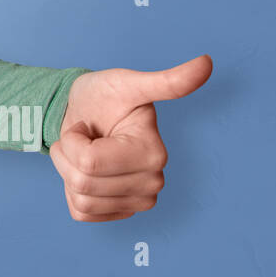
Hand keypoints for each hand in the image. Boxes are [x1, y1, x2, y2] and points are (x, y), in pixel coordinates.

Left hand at [51, 54, 212, 221]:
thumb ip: (166, 81)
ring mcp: (137, 202)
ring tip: (84, 150)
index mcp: (154, 155)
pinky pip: (80, 212)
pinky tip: (87, 170)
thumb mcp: (127, 85)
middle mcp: (152, 184)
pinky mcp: (119, 213)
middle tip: (84, 136)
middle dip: (69, 154)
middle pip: (83, 182)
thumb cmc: (105, 96)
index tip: (87, 124)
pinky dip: (71, 190)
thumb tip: (207, 62)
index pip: (89, 161)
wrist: (85, 114)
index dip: (74, 139)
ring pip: (80, 198)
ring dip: (68, 170)